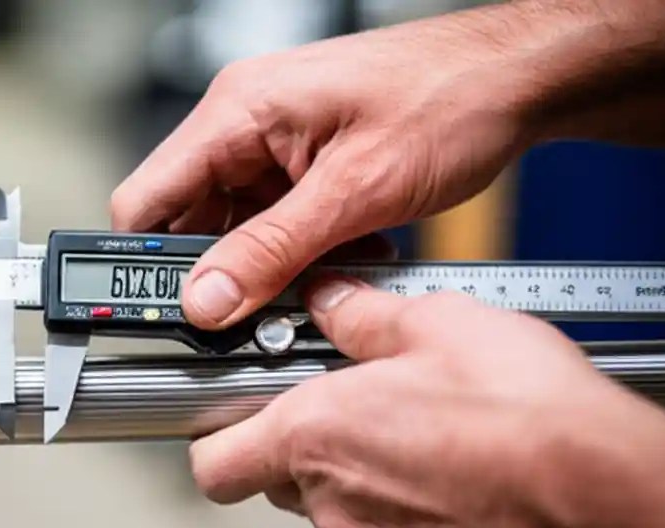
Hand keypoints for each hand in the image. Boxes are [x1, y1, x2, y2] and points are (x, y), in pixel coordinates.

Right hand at [111, 7, 540, 328]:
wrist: (519, 76)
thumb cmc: (450, 96)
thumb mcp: (355, 191)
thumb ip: (272, 252)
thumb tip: (208, 299)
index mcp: (236, 113)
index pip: (146, 201)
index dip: (147, 266)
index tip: (166, 315)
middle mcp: (243, 123)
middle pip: (188, 222)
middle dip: (223, 273)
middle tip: (256, 313)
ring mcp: (273, 143)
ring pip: (235, 229)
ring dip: (270, 265)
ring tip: (323, 275)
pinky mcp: (303, 161)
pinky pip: (275, 220)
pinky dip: (301, 251)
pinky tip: (346, 255)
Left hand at [189, 277, 664, 527]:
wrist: (606, 495)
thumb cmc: (527, 418)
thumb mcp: (436, 322)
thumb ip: (362, 313)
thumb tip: (333, 299)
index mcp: (311, 438)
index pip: (211, 462)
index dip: (211, 431)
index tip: (230, 397)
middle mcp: (333, 500)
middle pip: (269, 474)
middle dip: (288, 429)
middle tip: (333, 382)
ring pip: (327, 493)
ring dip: (346, 454)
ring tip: (400, 404)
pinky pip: (381, 513)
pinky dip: (392, 481)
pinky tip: (441, 442)